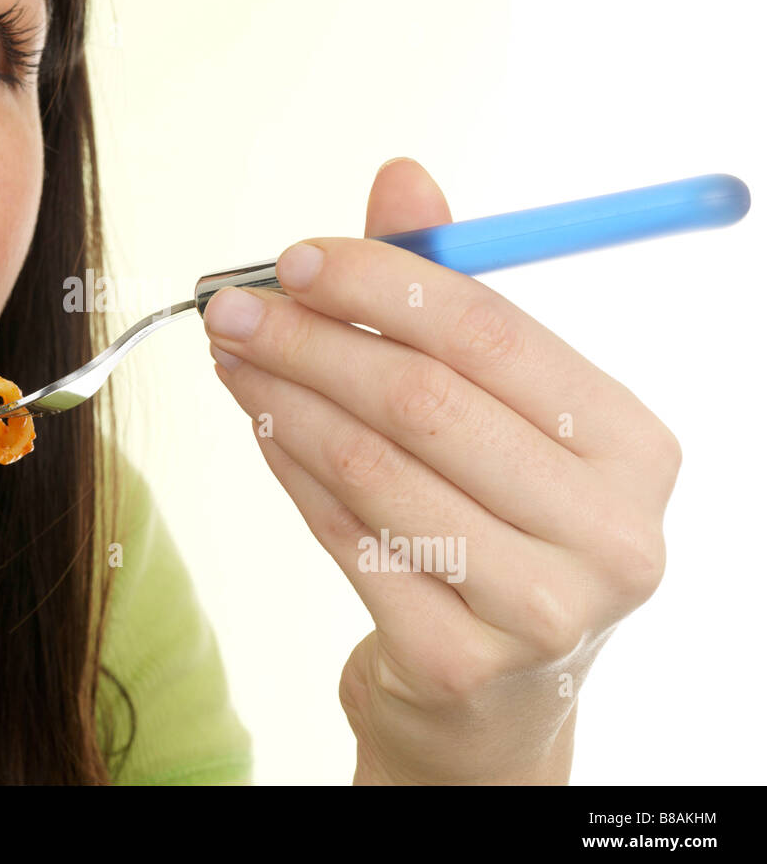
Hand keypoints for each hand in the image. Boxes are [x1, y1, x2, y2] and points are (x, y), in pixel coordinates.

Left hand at [202, 158, 680, 784]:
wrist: (490, 689)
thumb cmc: (494, 514)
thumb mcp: (491, 405)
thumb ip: (450, 293)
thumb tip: (402, 174)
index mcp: (633, 445)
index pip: (492, 334)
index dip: (378, 283)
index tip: (290, 259)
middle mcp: (611, 533)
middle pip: (423, 401)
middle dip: (307, 340)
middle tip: (230, 310)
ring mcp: (540, 610)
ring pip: (371, 468)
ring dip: (281, 400)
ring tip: (231, 359)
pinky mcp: (458, 662)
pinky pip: (342, 535)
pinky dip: (287, 470)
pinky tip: (259, 426)